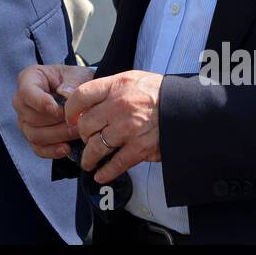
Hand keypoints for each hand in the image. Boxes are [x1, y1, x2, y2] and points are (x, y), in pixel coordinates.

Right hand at [12, 62, 95, 158]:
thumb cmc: (75, 81)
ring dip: (58, 135)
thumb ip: (72, 82)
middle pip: (32, 117)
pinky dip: (52, 150)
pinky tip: (67, 148)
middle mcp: (21, 101)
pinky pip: (38, 148)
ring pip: (34, 135)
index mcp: (28, 79)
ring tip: (77, 132)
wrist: (79, 94)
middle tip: (78, 122)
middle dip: (57, 122)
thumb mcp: (77, 75)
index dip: (43, 103)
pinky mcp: (32, 137)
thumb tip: (65, 94)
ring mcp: (24, 121)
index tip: (62, 110)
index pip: (27, 93)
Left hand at [64, 70, 163, 184]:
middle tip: (85, 140)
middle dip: (82, 136)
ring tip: (88, 162)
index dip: (70, 110)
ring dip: (89, 158)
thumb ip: (108, 89)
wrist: (186, 107)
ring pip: (96, 146)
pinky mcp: (140, 147)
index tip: (70, 119)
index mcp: (116, 86)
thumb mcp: (131, 79)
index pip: (80, 96)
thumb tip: (85, 102)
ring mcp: (128, 128)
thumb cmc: (158, 93)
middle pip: (85, 125)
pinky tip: (100, 175)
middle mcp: (119, 106)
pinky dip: (106, 172)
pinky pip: (116, 163)